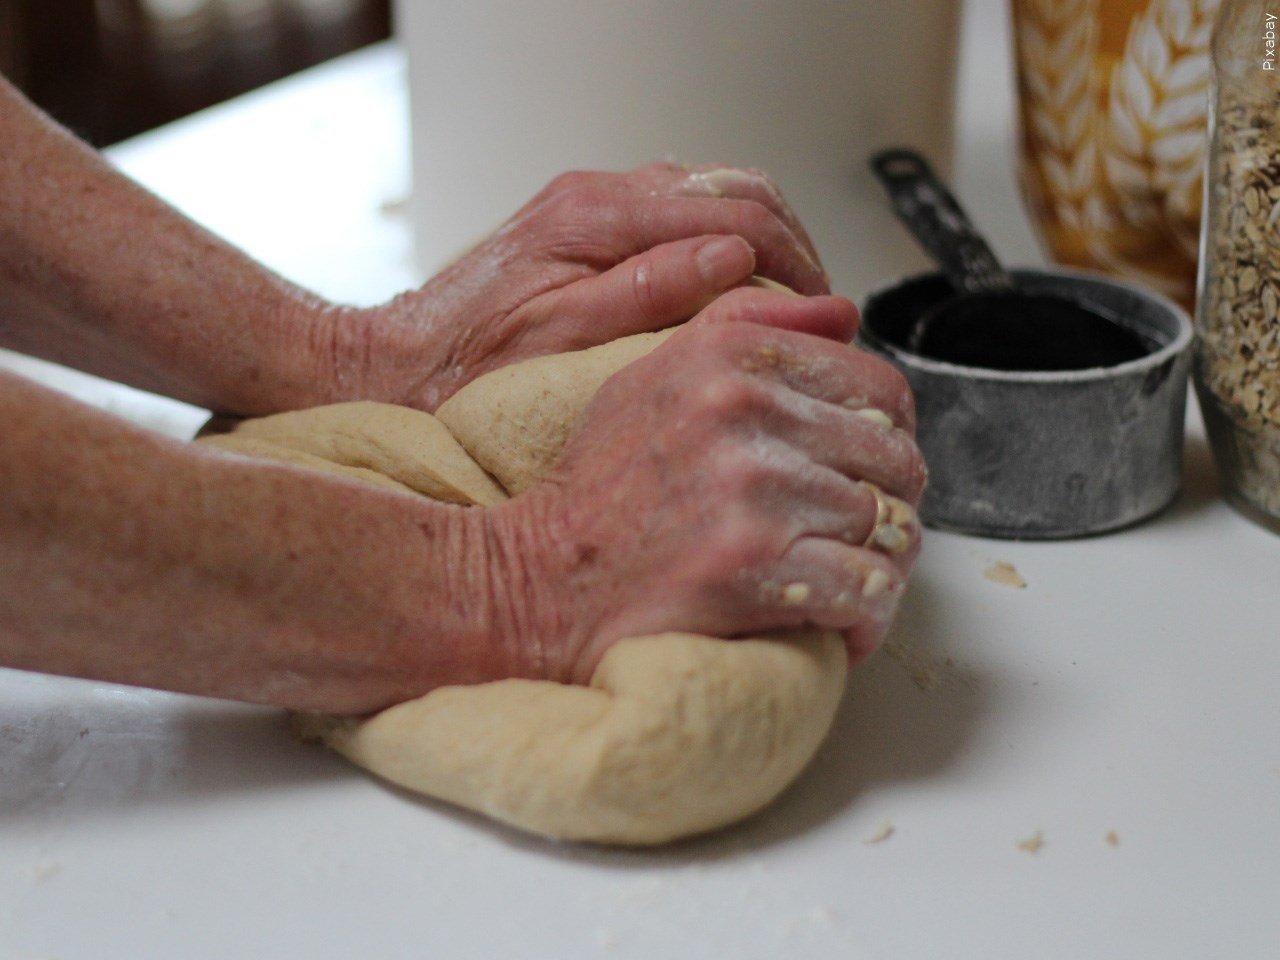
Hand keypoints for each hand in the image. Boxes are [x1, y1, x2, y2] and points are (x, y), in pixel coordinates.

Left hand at [323, 163, 829, 410]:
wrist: (395, 362)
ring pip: (713, 194)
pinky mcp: (587, 222)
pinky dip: (721, 242)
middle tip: (814, 306)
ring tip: (783, 300)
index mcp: (596, 218)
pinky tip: (729, 288)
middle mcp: (598, 196)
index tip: (821, 310)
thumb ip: (650, 293)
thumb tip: (734, 263)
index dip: (796, 262)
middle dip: (791, 244)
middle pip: (736, 189)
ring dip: (761, 241)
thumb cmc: (465, 369)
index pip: (737, 213)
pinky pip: (679, 212)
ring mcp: (593, 204)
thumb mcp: (563, 344)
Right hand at [488, 286, 924, 683]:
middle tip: (857, 535)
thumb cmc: (598, 487)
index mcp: (731, 357)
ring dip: (878, 566)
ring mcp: (752, 491)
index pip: (880, 388)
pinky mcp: (753, 568)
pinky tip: (841, 624)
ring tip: (844, 581)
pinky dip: (866, 617)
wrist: (541, 577)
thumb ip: (747, 327)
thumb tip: (844, 313)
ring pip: (890, 529)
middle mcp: (745, 411)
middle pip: (896, 460)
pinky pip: (866, 589)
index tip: (866, 471)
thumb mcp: (654, 374)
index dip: (888, 438)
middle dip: (889, 505)